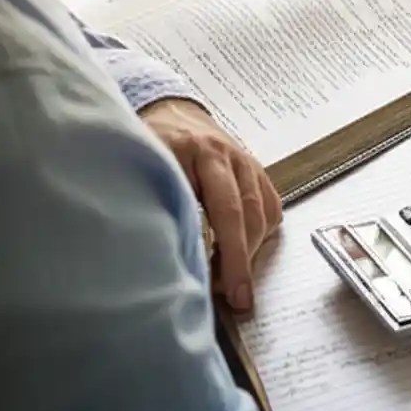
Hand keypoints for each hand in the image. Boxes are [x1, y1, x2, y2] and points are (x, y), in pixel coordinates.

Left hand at [140, 98, 281, 310]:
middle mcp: (229, 156)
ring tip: (230, 277)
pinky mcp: (258, 171)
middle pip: (248, 216)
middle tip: (238, 298)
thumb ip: (157, 202)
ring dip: (250, 250)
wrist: (169, 111)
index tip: (230, 290)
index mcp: (198, 152)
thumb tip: (168, 254)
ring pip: (263, 215)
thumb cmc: (148, 144)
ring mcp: (247, 163)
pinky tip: (242, 248)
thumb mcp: (140, 168)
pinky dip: (261, 234)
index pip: (225, 210)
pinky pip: (270, 208)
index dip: (230, 256)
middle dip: (244, 263)